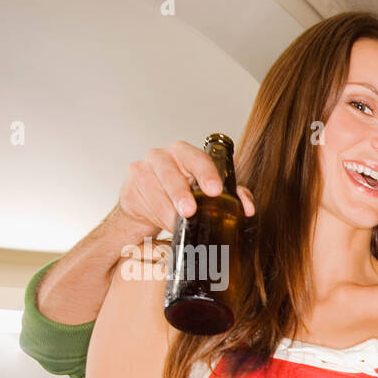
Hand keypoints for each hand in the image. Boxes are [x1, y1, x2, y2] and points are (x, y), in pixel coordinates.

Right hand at [117, 141, 255, 235]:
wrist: (148, 203)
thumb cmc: (183, 193)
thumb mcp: (207, 191)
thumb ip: (232, 195)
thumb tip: (247, 208)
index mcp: (185, 154)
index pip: (197, 158)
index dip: (206, 173)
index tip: (214, 190)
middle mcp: (161, 157)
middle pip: (169, 172)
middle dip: (180, 193)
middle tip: (189, 211)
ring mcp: (142, 170)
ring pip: (154, 189)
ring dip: (167, 210)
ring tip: (176, 223)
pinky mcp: (129, 187)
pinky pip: (143, 202)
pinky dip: (156, 215)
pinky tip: (164, 223)